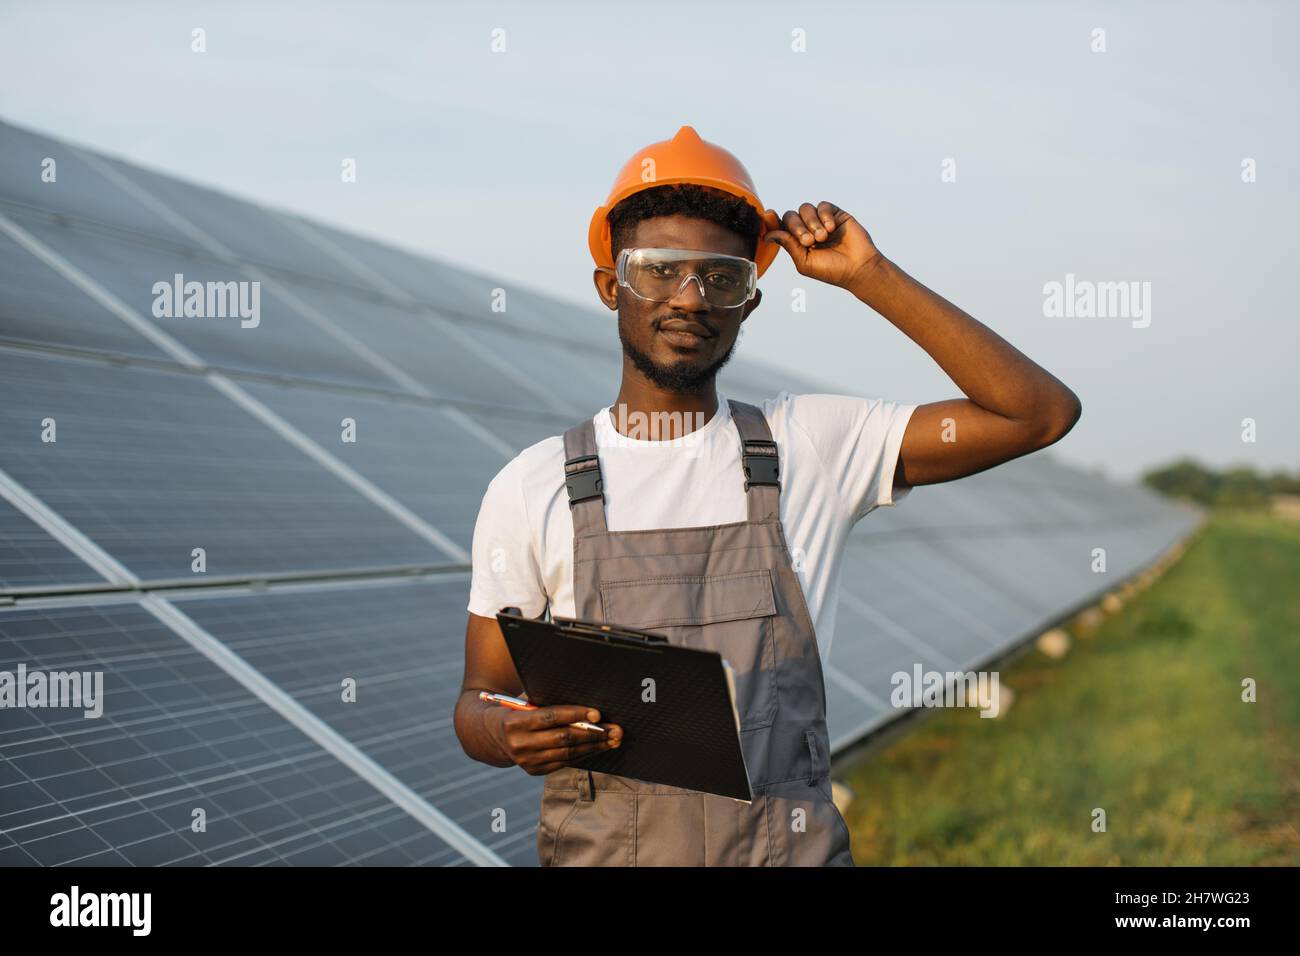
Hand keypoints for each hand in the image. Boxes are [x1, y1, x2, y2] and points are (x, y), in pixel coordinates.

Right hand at [489, 703, 622, 775]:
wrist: (488, 734)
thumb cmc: (514, 710)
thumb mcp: (523, 702)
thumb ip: (546, 703)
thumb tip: (582, 704)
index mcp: (515, 722)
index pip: (551, 717)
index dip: (575, 715)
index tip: (597, 714)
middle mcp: (520, 744)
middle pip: (563, 739)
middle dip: (593, 734)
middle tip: (615, 730)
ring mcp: (527, 761)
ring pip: (567, 753)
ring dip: (594, 747)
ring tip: (613, 740)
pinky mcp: (534, 771)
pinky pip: (564, 762)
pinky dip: (583, 755)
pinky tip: (597, 748)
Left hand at [762, 201, 884, 291]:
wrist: (858, 268)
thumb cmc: (831, 270)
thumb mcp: (804, 261)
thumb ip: (788, 246)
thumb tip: (767, 234)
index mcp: (796, 242)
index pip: (780, 227)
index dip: (772, 221)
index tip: (768, 215)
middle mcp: (806, 229)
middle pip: (790, 216)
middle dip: (796, 227)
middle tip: (808, 241)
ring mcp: (820, 220)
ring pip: (805, 208)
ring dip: (811, 222)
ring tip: (822, 237)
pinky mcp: (835, 214)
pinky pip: (822, 205)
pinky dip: (824, 215)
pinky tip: (831, 228)